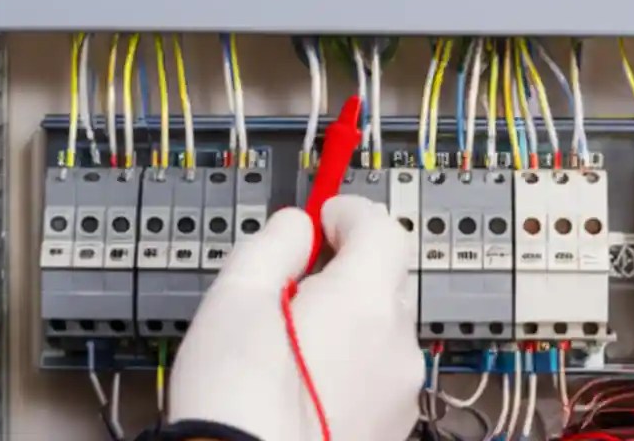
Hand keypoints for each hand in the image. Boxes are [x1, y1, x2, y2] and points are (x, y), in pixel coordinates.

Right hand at [168, 195, 423, 440]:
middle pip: (386, 278)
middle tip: (294, 284)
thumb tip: (296, 226)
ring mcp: (397, 392)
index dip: (348, 214)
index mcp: (366, 301)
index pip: (383, 228)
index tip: (320, 220)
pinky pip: (377, 374)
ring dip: (348, 321)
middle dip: (347, 269)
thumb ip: (274, 243)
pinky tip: (305, 381)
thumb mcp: (236, 295)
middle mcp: (396, 345)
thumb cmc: (236, 399)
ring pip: (382, 329)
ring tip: (292, 342)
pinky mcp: (389, 428)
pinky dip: (351, 365)